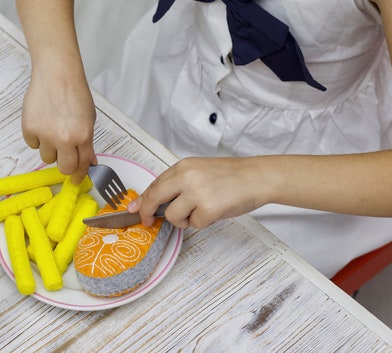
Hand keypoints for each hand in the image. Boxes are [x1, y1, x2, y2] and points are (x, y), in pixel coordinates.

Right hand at [21, 65, 96, 183]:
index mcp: (83, 136)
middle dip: (65, 165)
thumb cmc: (74, 92)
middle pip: (64, 168)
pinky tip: (42, 121)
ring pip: (47, 157)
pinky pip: (33, 144)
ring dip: (50, 149)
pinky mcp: (29, 128)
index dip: (79, 175)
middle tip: (64, 156)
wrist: (57, 74)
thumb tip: (90, 161)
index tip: (76, 180)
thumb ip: (88, 142)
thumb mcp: (89, 119)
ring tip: (53, 129)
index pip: (81, 165)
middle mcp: (64, 138)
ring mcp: (45, 134)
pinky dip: (37, 137)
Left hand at [128, 157, 265, 228]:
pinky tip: (215, 212)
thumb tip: (155, 201)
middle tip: (147, 221)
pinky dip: (203, 223)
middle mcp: (187, 177)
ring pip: (173, 216)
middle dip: (147, 212)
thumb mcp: (200, 171)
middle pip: (155, 198)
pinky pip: (194, 224)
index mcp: (184, 166)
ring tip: (201, 211)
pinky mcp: (207, 209)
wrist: (257, 177)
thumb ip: (178, 184)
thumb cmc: (232, 175)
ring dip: (183, 220)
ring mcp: (196, 193)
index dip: (143, 199)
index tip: (134, 209)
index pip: (155, 184)